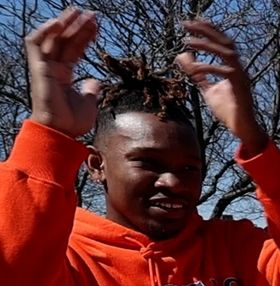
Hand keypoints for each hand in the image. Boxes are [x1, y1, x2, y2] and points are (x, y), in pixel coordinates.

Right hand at [25, 8, 101, 136]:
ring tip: (79, 12)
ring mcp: (44, 67)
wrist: (61, 132)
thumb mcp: (89, 103)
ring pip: (52, 38)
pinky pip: (36, 44)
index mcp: (63, 75)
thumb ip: (91, 91)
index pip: (74, 49)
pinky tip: (60, 22)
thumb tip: (96, 82)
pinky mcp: (38, 68)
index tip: (97, 27)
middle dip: (77, 26)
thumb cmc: (72, 122)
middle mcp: (52, 68)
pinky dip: (45, 31)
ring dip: (64, 23)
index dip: (84, 37)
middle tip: (92, 14)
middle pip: (64, 40)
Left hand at [177, 19, 266, 154]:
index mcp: (233, 68)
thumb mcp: (207, 89)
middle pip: (226, 42)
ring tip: (189, 42)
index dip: (209, 30)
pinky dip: (209, 68)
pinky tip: (195, 69)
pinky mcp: (241, 88)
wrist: (241, 129)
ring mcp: (242, 78)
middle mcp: (240, 69)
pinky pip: (226, 72)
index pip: (222, 43)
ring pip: (228, 54)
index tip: (193, 22)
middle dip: (207, 31)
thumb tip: (181, 55)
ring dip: (208, 46)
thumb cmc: (228, 110)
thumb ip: (196, 73)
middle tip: (188, 25)